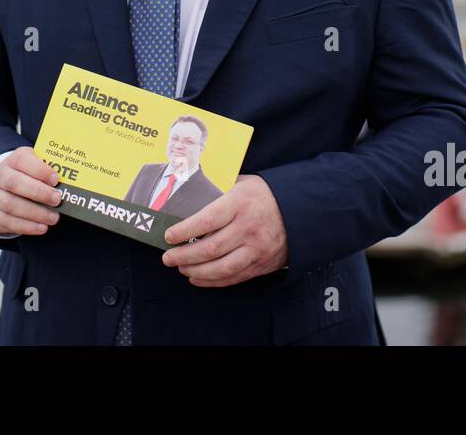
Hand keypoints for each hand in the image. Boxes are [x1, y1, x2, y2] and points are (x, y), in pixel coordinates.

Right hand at [0, 147, 62, 235]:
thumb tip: (71, 176)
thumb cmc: (26, 176)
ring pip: (11, 205)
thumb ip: (49, 168)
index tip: (56, 179)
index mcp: (14, 160)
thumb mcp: (35, 165)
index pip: (22, 160)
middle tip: (57, 199)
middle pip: (15, 183)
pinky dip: (27, 226)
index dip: (40, 170)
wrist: (1, 187)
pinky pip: (8, 222)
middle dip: (39, 192)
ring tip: (53, 217)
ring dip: (35, 213)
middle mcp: (1, 176)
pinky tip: (42, 227)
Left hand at [160, 174, 287, 286]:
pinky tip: (197, 278)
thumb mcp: (241, 183)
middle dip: (184, 256)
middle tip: (167, 258)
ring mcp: (256, 249)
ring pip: (221, 268)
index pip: (207, 220)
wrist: (298, 211)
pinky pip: (233, 278)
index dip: (184, 230)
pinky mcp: (261, 264)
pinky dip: (212, 282)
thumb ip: (217, 188)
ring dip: (196, 272)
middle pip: (210, 248)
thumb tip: (186, 190)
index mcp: (240, 203)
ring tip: (181, 268)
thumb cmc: (263, 195)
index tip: (169, 236)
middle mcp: (248, 228)